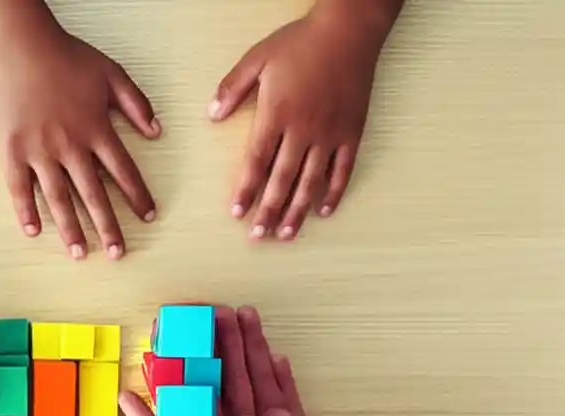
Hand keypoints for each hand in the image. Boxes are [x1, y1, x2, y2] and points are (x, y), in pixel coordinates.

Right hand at [0, 26, 159, 259]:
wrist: (22, 46)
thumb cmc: (67, 57)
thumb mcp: (112, 74)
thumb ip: (137, 104)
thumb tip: (157, 132)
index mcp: (97, 130)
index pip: (124, 171)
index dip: (137, 195)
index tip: (148, 216)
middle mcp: (71, 146)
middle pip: (94, 195)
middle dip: (108, 227)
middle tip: (118, 253)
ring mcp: (40, 151)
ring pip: (59, 198)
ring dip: (71, 229)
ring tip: (79, 253)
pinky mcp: (12, 151)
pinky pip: (20, 188)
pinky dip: (26, 211)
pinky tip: (34, 231)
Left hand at [210, 2, 398, 239]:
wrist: (349, 30)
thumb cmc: (300, 42)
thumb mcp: (257, 58)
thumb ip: (232, 88)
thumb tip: (211, 115)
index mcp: (276, 113)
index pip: (256, 161)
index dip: (246, 190)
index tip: (236, 212)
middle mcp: (303, 129)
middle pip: (282, 179)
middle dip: (268, 211)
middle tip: (258, 236)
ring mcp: (330, 133)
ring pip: (312, 181)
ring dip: (297, 211)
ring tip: (286, 234)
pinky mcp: (353, 132)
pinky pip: (343, 169)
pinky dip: (333, 192)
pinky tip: (323, 211)